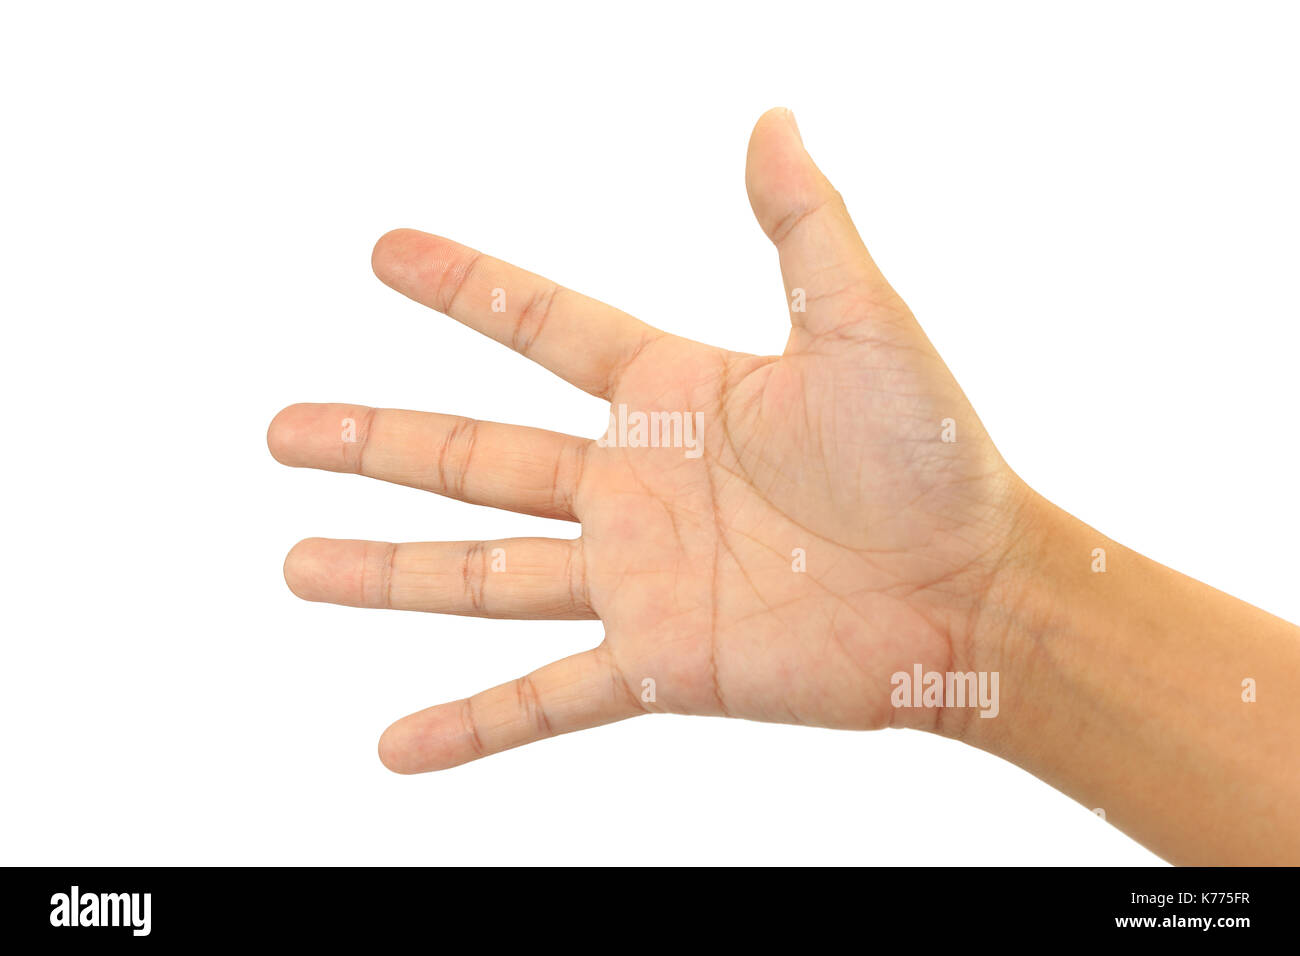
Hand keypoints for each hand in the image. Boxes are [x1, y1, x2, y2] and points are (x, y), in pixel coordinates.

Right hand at [268, 108, 1032, 772]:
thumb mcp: (863, 324)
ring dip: (386, 572)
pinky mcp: (657, 662)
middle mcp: (633, 483)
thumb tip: (772, 119)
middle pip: (476, 454)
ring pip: (482, 574)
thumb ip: (803, 227)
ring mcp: (635, 576)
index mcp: (670, 393)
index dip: (462, 288)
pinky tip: (395, 747)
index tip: (383, 252)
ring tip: (297, 564)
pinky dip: (471, 726)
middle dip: (377, 440)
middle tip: (284, 430)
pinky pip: (544, 696)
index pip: (541, 327)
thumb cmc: (932, 455)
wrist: (971, 592)